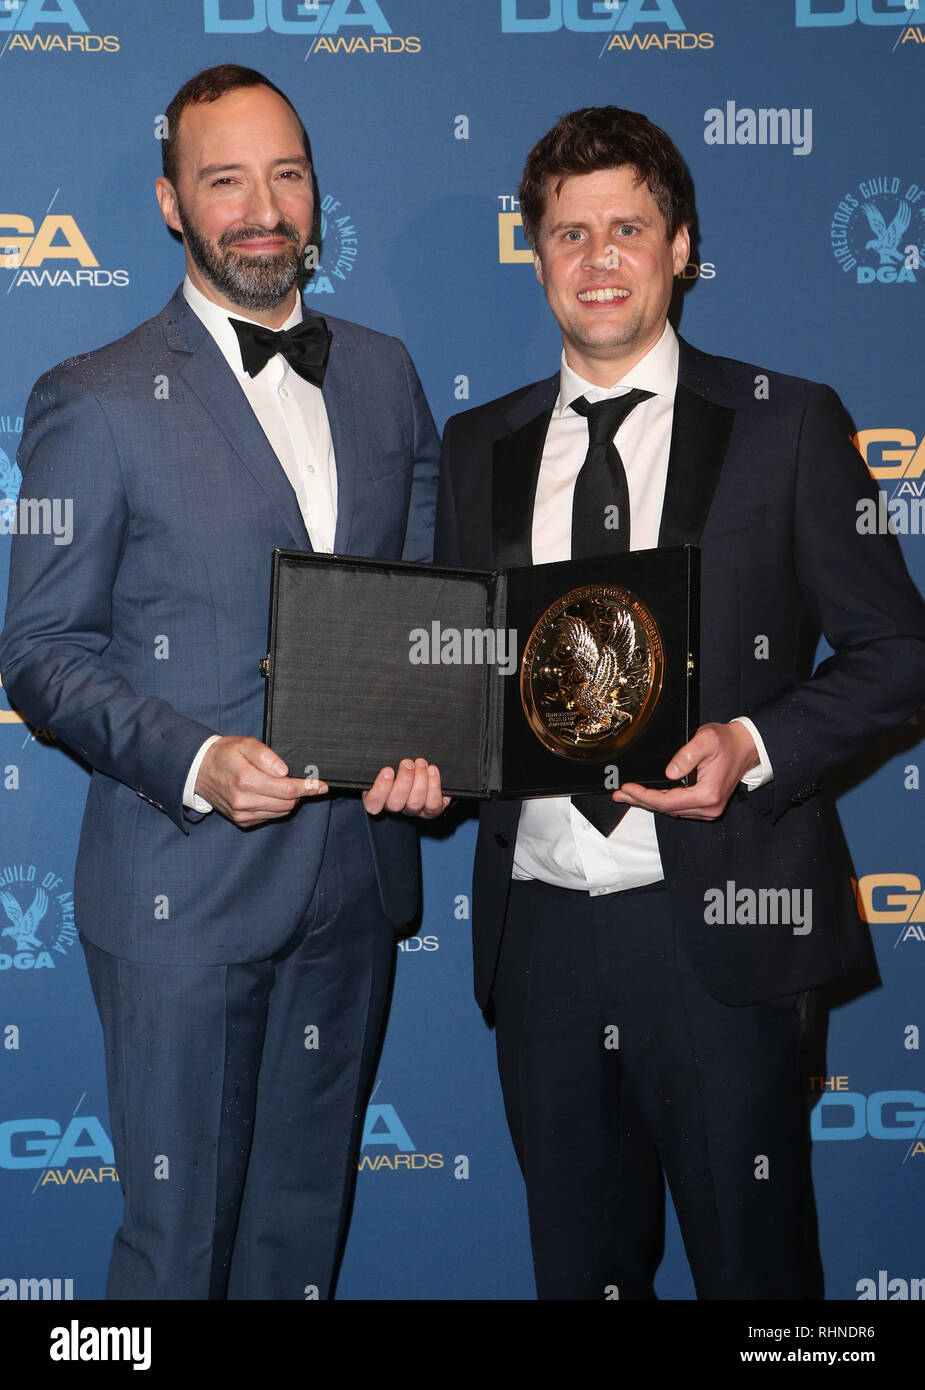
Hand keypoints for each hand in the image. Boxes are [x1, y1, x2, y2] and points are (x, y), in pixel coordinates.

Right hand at [196, 735, 327, 826]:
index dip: (308, 787)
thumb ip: (266, 756)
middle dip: (299, 792)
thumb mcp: (245, 744)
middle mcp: (244, 802)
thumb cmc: (224, 754)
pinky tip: (269, 793)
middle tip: (302, 780)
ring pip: (281, 811)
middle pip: (288, 803)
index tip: (322, 785)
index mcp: (246, 781)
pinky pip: (270, 816)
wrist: (198, 771)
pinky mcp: (242, 821)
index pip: (288, 789)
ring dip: (288, 800)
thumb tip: (285, 771)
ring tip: (282, 784)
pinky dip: (276, 806)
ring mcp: (242, 814)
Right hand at [363, 758, 449, 818]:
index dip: (380, 789)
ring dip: (420, 781)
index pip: (373, 803)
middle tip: (407, 763)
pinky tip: (432, 771)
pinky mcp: (430, 810)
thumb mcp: (385, 761)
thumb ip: (380, 762)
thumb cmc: (397, 765)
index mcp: (377, 797)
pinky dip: (434, 787)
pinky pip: (433, 805)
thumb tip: (380, 750)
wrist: (417, 769)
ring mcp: (412, 810)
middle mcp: (394, 806)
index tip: (387, 770)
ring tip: (421, 763)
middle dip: (404, 780)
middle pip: (395, 804)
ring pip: (415, 803)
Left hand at [612, 721, 758, 820]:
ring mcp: (709, 810)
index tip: (627, 788)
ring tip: (627, 795)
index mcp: (708, 794)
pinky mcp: (707, 807)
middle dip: (641, 801)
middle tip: (619, 794)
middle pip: (667, 809)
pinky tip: (647, 796)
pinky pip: (679, 808)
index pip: (668, 801)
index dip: (644, 796)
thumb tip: (669, 772)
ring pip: (671, 810)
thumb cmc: (726, 741)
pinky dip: (662, 802)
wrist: (745, 747)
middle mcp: (709, 807)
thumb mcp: (706, 740)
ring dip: (649, 802)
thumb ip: (686, 755)